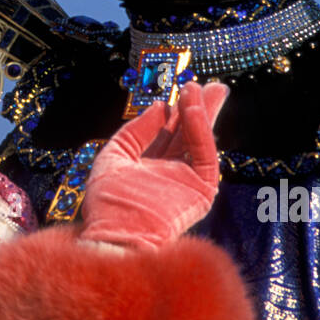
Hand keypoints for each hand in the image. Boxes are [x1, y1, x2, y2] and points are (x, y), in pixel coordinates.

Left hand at [79, 81, 228, 249]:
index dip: (173, 112)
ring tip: (199, 87)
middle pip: (189, 134)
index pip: (166, 135)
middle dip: (199, 109)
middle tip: (211, 85)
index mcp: (149, 169)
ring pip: (200, 141)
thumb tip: (158, 106)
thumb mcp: (114, 156)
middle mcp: (170, 174)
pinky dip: (201, 130)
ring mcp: (187, 182)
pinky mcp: (201, 190)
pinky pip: (204, 154)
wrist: (117, 234)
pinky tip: (193, 108)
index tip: (175, 91)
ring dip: (201, 113)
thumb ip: (135, 131)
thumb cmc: (108, 205)